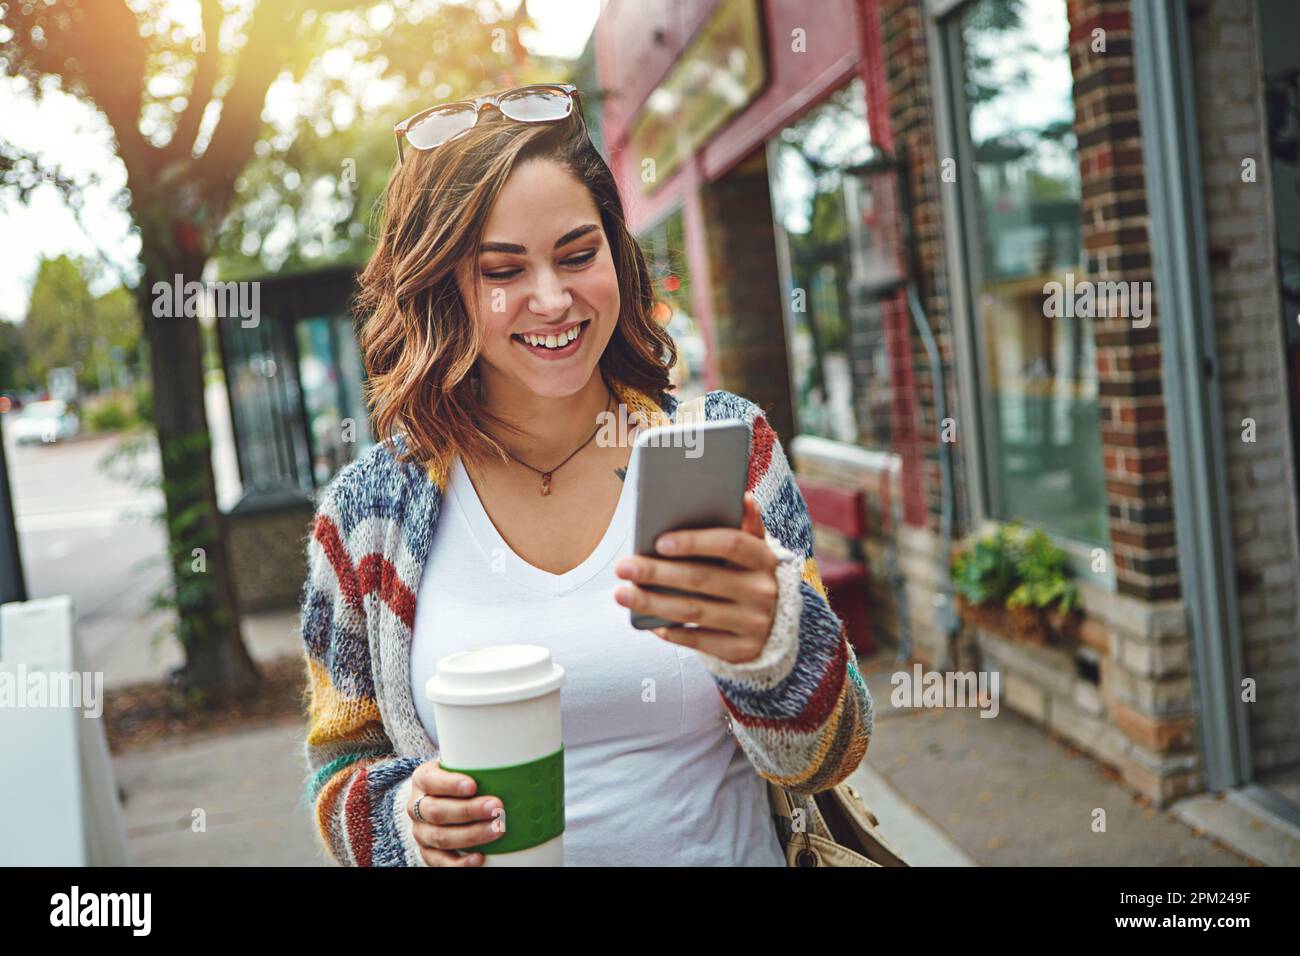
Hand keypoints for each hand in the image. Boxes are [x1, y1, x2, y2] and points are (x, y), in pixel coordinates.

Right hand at [406, 758, 505, 865]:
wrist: (440, 800)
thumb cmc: (459, 779)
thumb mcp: (460, 766)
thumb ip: (477, 765)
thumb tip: (514, 766)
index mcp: (422, 780)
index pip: (431, 781)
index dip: (450, 784)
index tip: (473, 785)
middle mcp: (416, 807)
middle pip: (438, 811)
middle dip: (468, 811)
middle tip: (495, 807)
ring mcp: (421, 832)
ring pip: (441, 837)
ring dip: (471, 835)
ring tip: (497, 830)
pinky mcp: (428, 853)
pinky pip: (441, 862)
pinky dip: (461, 862)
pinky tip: (480, 858)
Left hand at [614, 491, 778, 663]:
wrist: (774, 626)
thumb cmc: (746, 576)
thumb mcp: (752, 551)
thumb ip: (744, 525)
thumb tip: (742, 497)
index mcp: (763, 558)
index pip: (730, 543)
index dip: (695, 541)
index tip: (659, 542)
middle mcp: (762, 590)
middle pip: (702, 578)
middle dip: (657, 572)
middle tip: (623, 567)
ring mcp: (753, 623)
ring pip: (694, 610)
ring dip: (653, 603)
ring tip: (622, 594)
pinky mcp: (741, 650)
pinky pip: (698, 640)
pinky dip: (671, 631)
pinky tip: (649, 623)